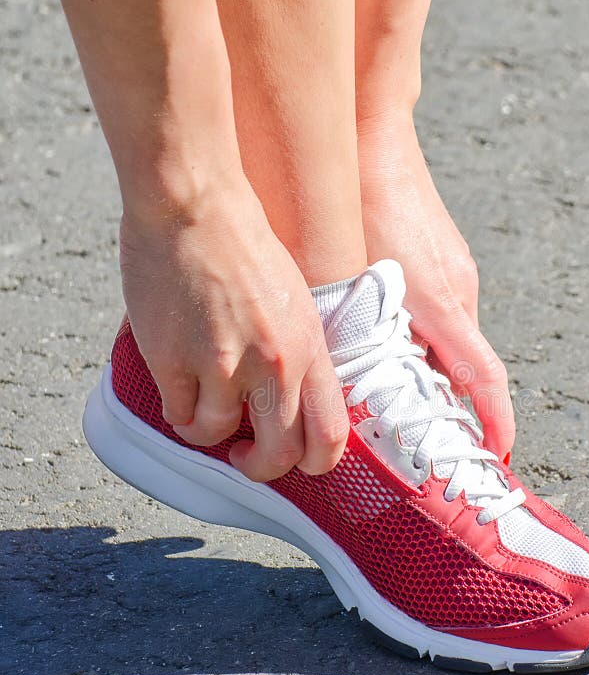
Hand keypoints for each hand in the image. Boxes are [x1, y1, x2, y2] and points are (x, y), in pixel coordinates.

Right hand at [119, 175, 348, 480]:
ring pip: (213, 435)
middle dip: (257, 467)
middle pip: (278, 456)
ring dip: (206, 429)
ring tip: (202, 404)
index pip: (330, 437)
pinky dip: (178, 408)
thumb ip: (302, 358)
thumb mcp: (299, 305)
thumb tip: (294, 409)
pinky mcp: (173, 359)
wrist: (197, 208)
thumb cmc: (249, 251)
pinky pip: (177, 413)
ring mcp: (222, 365)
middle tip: (242, 453)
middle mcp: (273, 365)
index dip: (314, 465)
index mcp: (310, 350)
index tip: (293, 460)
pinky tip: (180, 383)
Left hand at [358, 119, 514, 458]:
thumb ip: (361, 334)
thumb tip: (357, 381)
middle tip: (434, 438)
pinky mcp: (449, 258)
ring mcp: (459, 272)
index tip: (498, 453)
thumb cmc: (358, 208)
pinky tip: (398, 340)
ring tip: (406, 393)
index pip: (484, 378)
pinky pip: (448, 313)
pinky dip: (433, 340)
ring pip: (455, 338)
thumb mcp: (350, 283)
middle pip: (469, 364)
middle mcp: (461, 290)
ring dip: (439, 371)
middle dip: (459, 406)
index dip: (494, 422)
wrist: (374, 138)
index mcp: (442, 303)